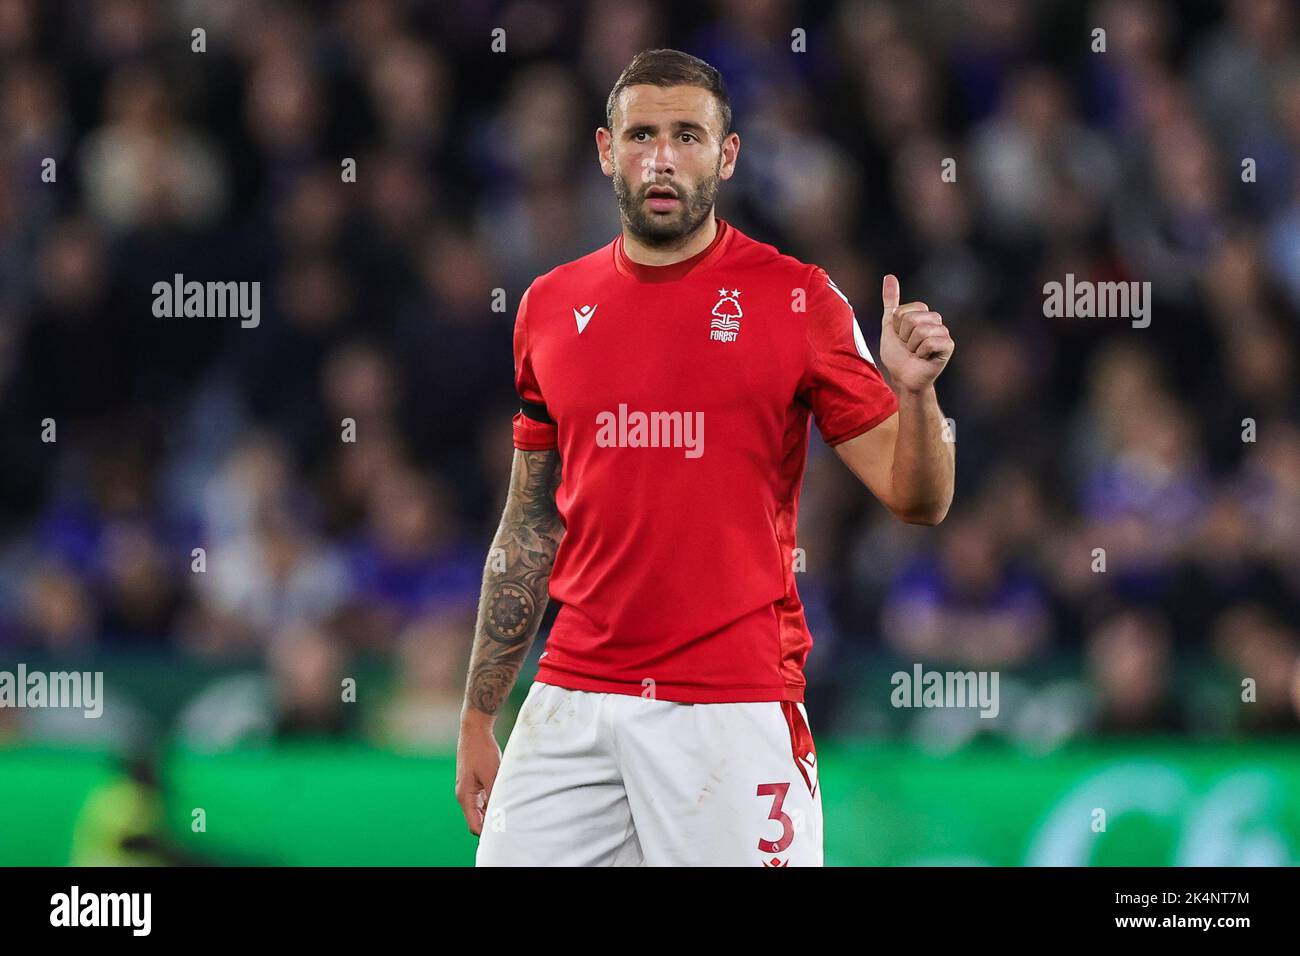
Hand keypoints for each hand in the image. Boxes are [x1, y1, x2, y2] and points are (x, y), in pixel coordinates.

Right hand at [455, 708, 500, 835]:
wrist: (475, 729)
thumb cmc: (482, 751)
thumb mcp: (492, 774)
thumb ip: (495, 796)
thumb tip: (501, 815)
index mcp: (465, 797)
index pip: (475, 826)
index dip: (489, 834)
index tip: (506, 835)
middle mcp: (465, 796)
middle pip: (478, 820)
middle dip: (493, 824)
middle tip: (512, 825)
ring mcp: (469, 790)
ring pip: (482, 810)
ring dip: (494, 812)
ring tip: (512, 812)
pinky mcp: (474, 783)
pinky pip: (484, 799)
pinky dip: (493, 801)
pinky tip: (507, 798)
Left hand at [878, 274, 953, 392]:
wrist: (904, 377)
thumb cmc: (897, 354)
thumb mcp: (889, 325)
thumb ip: (890, 301)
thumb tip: (889, 276)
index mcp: (922, 313)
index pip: (903, 311)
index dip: (896, 327)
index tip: (900, 337)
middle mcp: (935, 320)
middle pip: (912, 319)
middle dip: (904, 337)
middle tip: (908, 347)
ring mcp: (943, 332)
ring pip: (920, 330)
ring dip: (912, 346)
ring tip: (915, 353)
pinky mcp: (948, 346)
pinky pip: (930, 342)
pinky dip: (921, 353)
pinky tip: (924, 358)